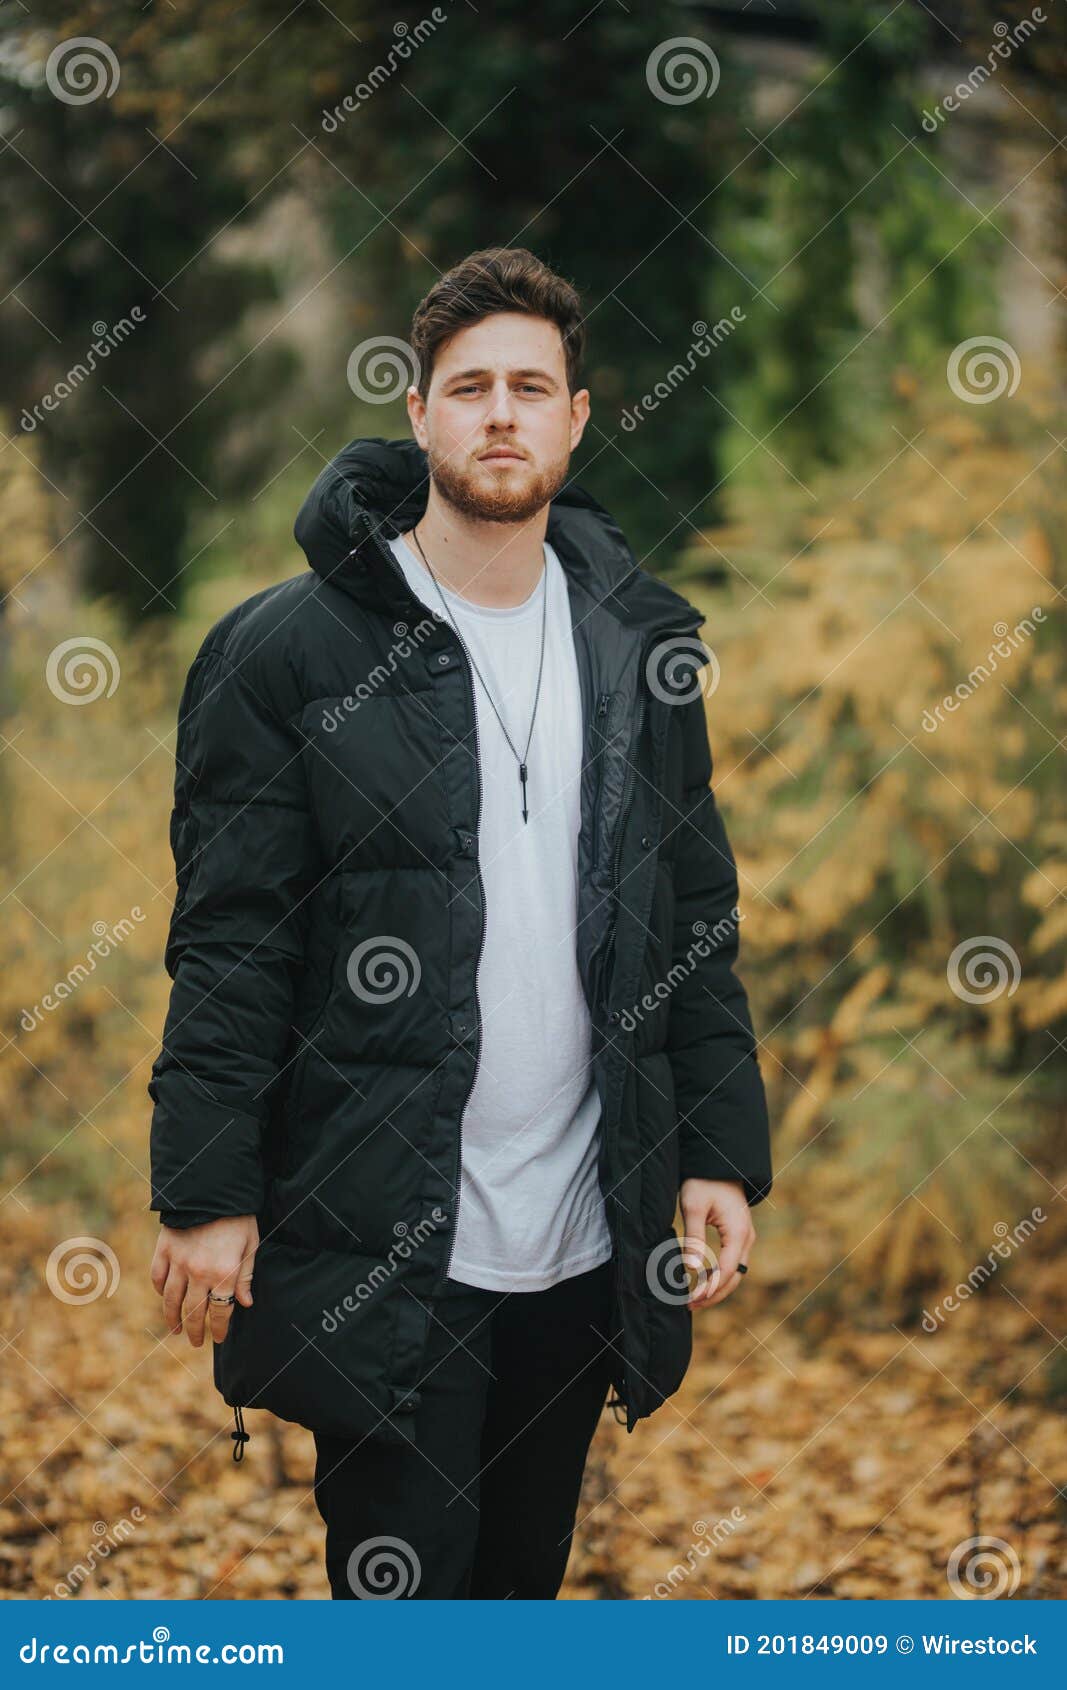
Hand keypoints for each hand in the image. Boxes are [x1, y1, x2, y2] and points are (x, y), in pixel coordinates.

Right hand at [151, 1215, 258, 1347]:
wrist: (213, 1188)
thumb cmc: (238, 1216)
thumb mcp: (251, 1245)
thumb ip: (246, 1276)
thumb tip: (245, 1304)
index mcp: (224, 1273)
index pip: (220, 1311)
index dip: (220, 1328)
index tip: (219, 1338)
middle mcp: (199, 1273)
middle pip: (194, 1312)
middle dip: (196, 1331)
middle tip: (196, 1342)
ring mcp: (178, 1262)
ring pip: (171, 1300)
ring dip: (173, 1318)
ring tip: (176, 1330)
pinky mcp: (164, 1250)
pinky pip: (157, 1277)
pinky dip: (159, 1290)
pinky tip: (164, 1298)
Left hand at [679, 1178, 753, 1310]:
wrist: (718, 1163)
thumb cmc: (704, 1181)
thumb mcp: (693, 1206)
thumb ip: (694, 1238)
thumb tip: (692, 1270)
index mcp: (738, 1232)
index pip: (726, 1271)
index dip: (709, 1289)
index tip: (691, 1299)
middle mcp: (746, 1238)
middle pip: (734, 1277)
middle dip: (714, 1294)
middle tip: (689, 1305)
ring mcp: (744, 1237)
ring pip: (734, 1272)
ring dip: (716, 1287)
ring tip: (693, 1299)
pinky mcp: (737, 1235)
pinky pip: (731, 1262)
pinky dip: (718, 1275)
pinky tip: (702, 1282)